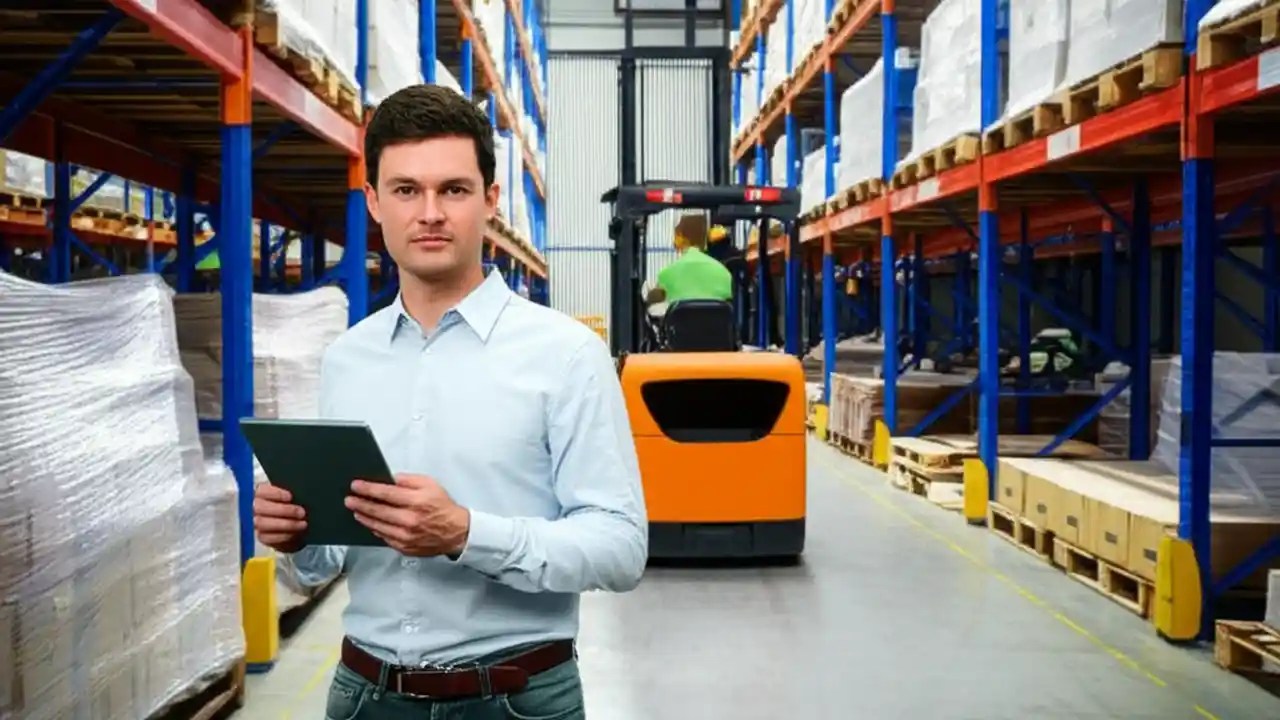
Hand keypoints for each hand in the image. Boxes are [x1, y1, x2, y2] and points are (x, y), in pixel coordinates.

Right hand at [253, 483, 307, 552]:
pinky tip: (295, 533)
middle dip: (283, 510)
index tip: (290, 497)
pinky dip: (283, 535)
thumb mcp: (289, 498)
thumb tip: (297, 497)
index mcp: (259, 493)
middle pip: (260, 507)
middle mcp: (253, 507)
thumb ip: (289, 496)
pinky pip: (267, 537)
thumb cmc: (289, 507)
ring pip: (262, 523)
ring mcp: (254, 523)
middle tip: (301, 512)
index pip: (261, 490)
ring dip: (285, 524)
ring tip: (302, 524)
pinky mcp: (260, 536)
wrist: (290, 526)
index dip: (275, 493)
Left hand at [345, 474, 470, 557]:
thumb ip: (409, 480)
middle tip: (349, 499)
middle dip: (360, 503)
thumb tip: (390, 479)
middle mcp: (410, 520)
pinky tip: (370, 523)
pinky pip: (384, 538)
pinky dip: (375, 530)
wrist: (456, 532)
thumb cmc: (443, 507)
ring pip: (378, 526)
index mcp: (416, 501)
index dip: (368, 488)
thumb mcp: (430, 484)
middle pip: (378, 510)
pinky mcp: (405, 547)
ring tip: (356, 511)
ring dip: (365, 517)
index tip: (356, 486)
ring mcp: (406, 536)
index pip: (385, 493)